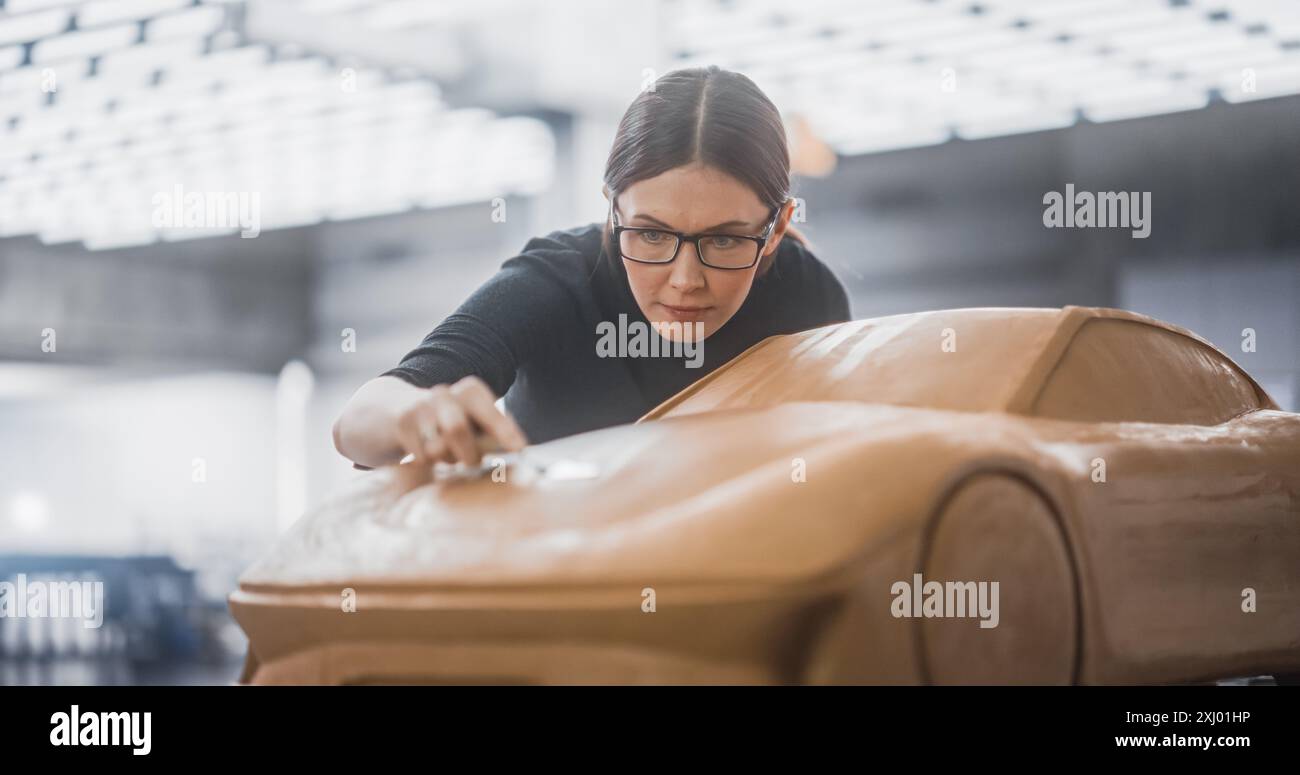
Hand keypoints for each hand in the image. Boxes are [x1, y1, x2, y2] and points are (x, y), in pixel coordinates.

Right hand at [393, 376, 527, 465]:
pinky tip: (424, 453)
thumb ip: (492, 431)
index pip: (489, 411)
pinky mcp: (402, 422)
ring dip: (445, 459)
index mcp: (470, 392)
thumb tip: (519, 447)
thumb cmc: (444, 421)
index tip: (519, 450)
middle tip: (471, 463)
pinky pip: (420, 455)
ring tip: (446, 456)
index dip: (504, 430)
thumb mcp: (470, 420)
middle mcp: (445, 393)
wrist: (391, 410)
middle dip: (466, 454)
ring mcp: (421, 406)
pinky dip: (426, 462)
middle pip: (457, 430)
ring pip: (437, 447)